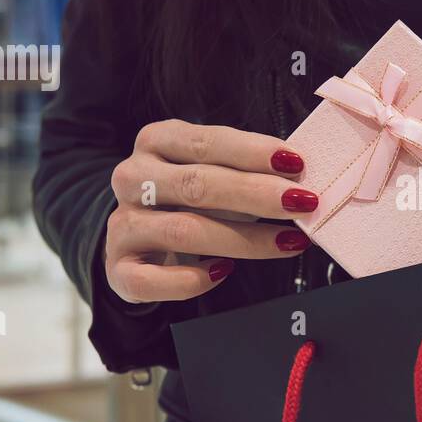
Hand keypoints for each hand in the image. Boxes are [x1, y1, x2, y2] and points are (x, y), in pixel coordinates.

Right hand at [105, 120, 315, 303]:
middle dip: (256, 194)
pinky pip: (153, 280)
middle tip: (303, 202)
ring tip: (289, 242)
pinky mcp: (119, 268)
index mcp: (156, 141)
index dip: (252, 152)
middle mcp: (131, 178)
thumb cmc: (193, 200)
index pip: (205, 142)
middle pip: (196, 185)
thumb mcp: (217, 172)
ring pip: (184, 231)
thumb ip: (248, 169)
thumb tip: (301, 177)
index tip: (296, 163)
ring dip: (245, 240)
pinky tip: (224, 271)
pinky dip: (193, 280)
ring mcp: (122, 224)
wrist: (142, 239)